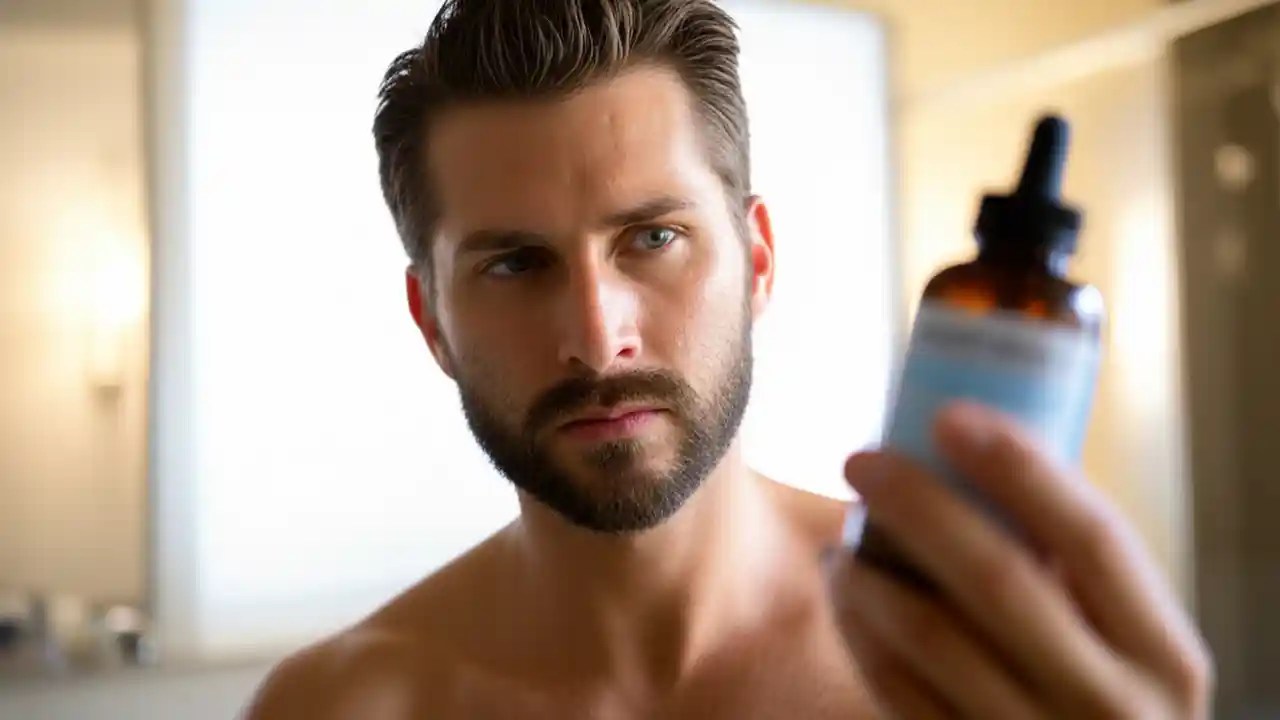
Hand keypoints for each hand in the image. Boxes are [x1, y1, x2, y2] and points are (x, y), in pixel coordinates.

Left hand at [829, 402, 1212, 718]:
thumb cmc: (1106, 699)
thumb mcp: (1127, 647)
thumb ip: (1076, 573)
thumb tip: (977, 454)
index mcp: (1163, 654)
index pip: (1093, 537)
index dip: (1021, 469)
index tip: (949, 414)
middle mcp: (1113, 706)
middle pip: (1000, 578)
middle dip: (920, 505)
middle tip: (862, 460)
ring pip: (932, 638)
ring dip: (870, 574)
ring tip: (841, 543)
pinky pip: (898, 691)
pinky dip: (861, 634)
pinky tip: (846, 600)